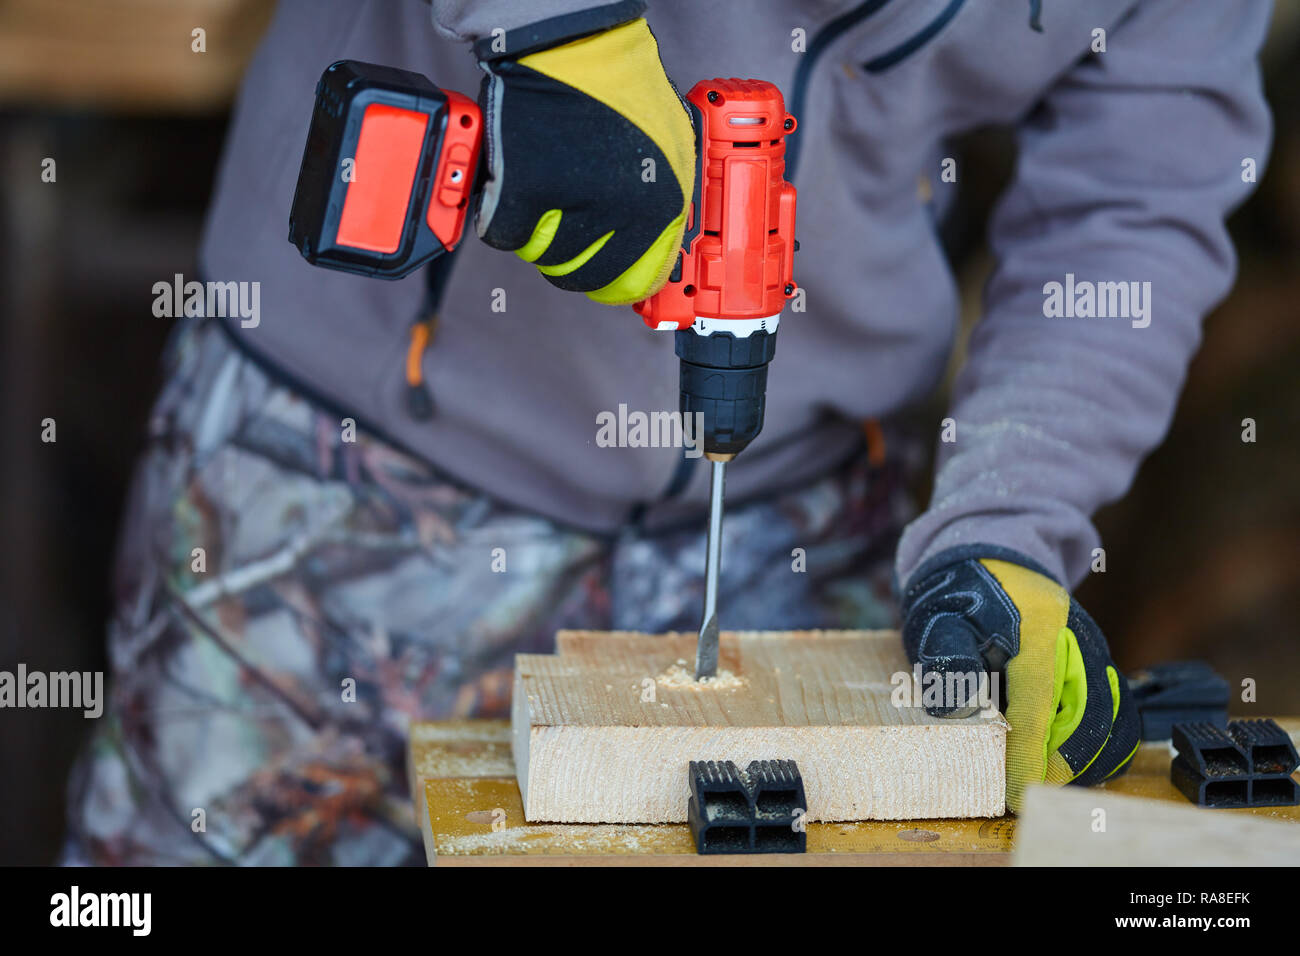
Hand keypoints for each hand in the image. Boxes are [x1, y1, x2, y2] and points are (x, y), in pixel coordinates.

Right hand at [474, 12, 693, 303]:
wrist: (574, 44)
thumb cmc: (621, 90)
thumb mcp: (669, 150)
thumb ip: (663, 206)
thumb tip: (654, 253)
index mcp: (661, 209)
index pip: (636, 282)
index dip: (615, 285)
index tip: (603, 281)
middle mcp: (620, 213)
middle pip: (583, 276)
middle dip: (569, 262)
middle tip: (562, 235)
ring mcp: (572, 203)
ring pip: (542, 257)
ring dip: (536, 234)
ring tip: (543, 197)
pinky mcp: (525, 190)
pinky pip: (506, 234)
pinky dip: (503, 217)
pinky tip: (515, 190)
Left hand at [900, 546, 1139, 811]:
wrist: (990, 563)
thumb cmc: (961, 596)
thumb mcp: (939, 619)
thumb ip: (946, 657)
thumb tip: (952, 707)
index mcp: (1037, 624)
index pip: (1038, 698)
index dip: (1029, 751)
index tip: (1015, 793)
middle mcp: (1077, 637)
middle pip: (1087, 713)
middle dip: (1063, 762)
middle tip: (1033, 795)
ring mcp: (1094, 650)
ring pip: (1112, 716)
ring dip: (1088, 759)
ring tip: (1054, 786)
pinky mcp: (1100, 664)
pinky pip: (1117, 711)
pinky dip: (1104, 745)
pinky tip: (1078, 769)